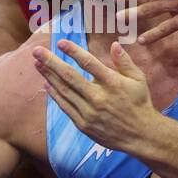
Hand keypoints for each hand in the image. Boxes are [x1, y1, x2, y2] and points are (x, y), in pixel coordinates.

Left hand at [32, 38, 155, 151]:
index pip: (89, 64)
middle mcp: (99, 97)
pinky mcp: (83, 124)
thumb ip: (125, 62)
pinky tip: (47, 83)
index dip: (74, 52)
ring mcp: (89, 113)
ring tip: (37, 63)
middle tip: (37, 51)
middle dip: (51, 62)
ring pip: (64, 91)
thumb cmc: (140, 103)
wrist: (141, 135)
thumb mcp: (138, 79)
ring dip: (49, 76)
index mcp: (112, 83)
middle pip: (70, 76)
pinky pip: (65, 106)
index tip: (61, 42)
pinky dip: (55, 94)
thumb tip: (114, 44)